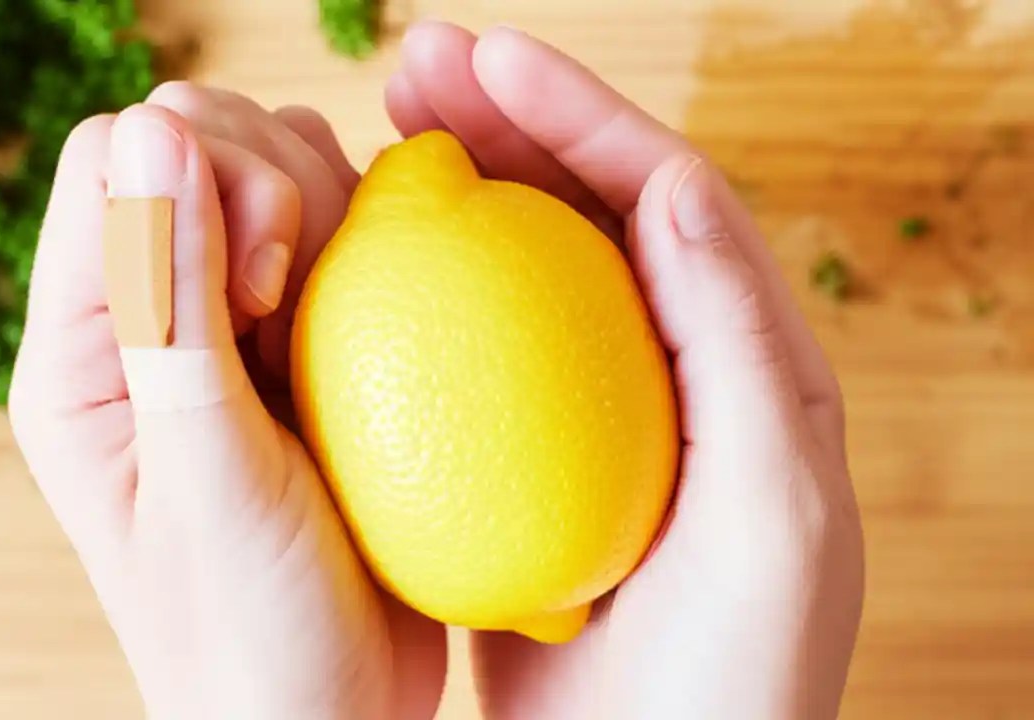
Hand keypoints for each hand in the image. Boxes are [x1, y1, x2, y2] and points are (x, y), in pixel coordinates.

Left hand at [9, 86, 445, 718]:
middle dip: (272, 190)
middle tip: (292, 312)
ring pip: (283, 173)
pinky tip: (385, 328)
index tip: (262, 289)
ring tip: (344, 332)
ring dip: (334, 219)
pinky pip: (346, 235)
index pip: (113, 160)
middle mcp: (150, 324)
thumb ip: (173, 303)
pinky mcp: (310, 346)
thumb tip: (155, 130)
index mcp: (84, 354)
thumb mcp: (207, 473)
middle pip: (200, 144)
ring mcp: (234, 331)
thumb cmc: (250, 637)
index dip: (198, 177)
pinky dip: (379, 249)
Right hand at [388, 22, 864, 718]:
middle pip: (588, 213)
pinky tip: (360, 268)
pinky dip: (419, 297)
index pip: (668, 201)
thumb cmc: (732, 680)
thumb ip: (736, 349)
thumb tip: (670, 184)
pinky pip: (469, 357)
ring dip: (459, 191)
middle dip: (509, 121)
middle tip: (414, 65)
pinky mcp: (521, 466)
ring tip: (379, 133)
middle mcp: (669, 375)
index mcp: (748, 368)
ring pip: (522, 272)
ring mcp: (588, 416)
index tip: (483, 59)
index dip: (581, 113)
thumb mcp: (774, 515)